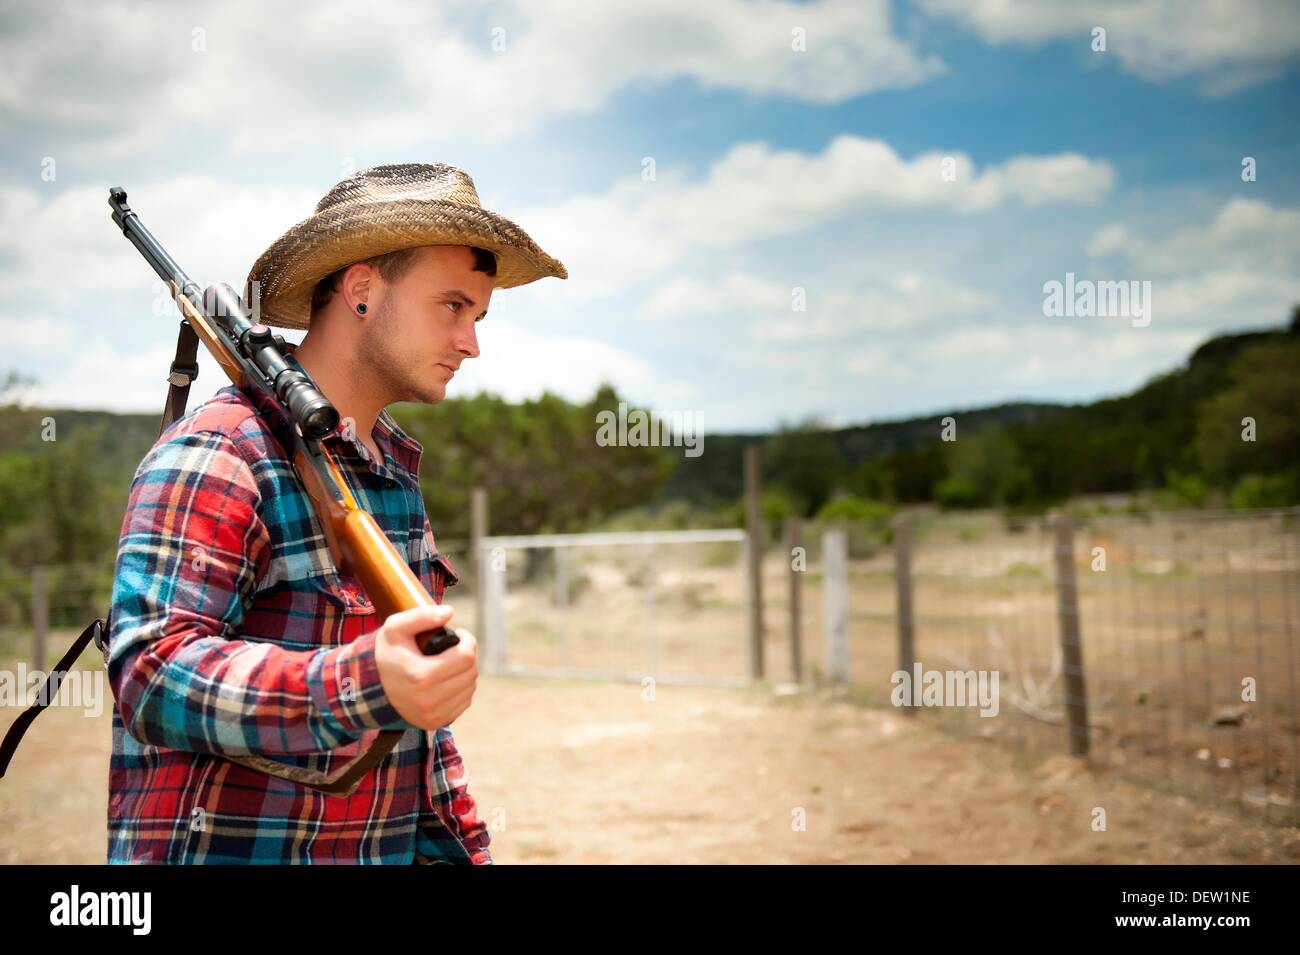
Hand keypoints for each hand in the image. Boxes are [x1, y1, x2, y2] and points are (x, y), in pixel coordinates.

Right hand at [373, 604, 478, 729]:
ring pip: (470, 687)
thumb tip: (449, 612)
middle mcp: (429, 700)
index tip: (458, 635)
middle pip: (471, 672)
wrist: (372, 688)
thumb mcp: (395, 628)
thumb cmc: (387, 654)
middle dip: (467, 655)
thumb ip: (421, 615)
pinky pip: (465, 702)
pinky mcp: (436, 722)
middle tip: (454, 647)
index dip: (467, 640)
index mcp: (421, 676)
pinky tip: (447, 679)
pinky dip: (461, 688)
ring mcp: (433, 715)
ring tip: (450, 663)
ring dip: (466, 672)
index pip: (466, 656)